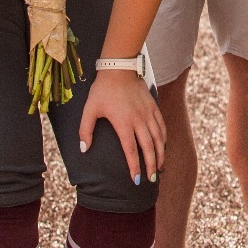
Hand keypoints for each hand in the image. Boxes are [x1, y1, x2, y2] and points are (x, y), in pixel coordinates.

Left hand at [78, 69, 165, 184]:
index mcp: (123, 123)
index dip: (134, 166)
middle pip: (149, 148)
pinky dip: (163, 138)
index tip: (136, 179)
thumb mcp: (89, 109)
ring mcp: (148, 113)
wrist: (119, 68)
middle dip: (151, 165)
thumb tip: (84, 149)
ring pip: (158, 138)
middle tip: (151, 179)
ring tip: (160, 167)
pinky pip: (161, 125)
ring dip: (160, 154)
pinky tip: (163, 146)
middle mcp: (139, 120)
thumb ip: (85, 130)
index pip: (131, 150)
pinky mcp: (153, 106)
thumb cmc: (102, 89)